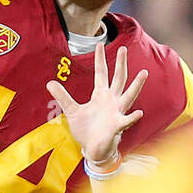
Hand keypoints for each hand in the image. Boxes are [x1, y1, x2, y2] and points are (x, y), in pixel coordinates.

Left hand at [47, 45, 147, 164]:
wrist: (92, 149)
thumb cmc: (86, 130)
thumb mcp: (72, 111)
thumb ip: (62, 96)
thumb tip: (49, 82)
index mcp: (100, 95)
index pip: (101, 73)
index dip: (100, 59)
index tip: (100, 44)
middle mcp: (111, 101)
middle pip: (118, 79)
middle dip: (120, 64)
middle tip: (123, 49)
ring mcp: (116, 112)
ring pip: (129, 96)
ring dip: (136, 85)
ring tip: (143, 73)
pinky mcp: (117, 126)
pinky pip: (126, 121)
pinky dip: (132, 117)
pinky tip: (138, 113)